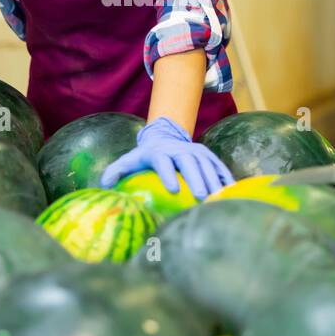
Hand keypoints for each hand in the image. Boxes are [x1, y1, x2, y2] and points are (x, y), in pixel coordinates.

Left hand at [99, 117, 233, 199]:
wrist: (164, 137)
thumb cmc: (144, 157)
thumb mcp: (129, 161)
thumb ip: (115, 171)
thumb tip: (104, 186)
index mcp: (159, 151)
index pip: (163, 161)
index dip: (168, 174)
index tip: (173, 189)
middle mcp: (179, 149)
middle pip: (189, 162)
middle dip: (196, 178)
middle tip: (201, 196)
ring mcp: (195, 150)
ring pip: (206, 164)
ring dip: (214, 180)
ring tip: (218, 198)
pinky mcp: (207, 155)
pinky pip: (218, 166)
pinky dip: (225, 178)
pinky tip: (230, 193)